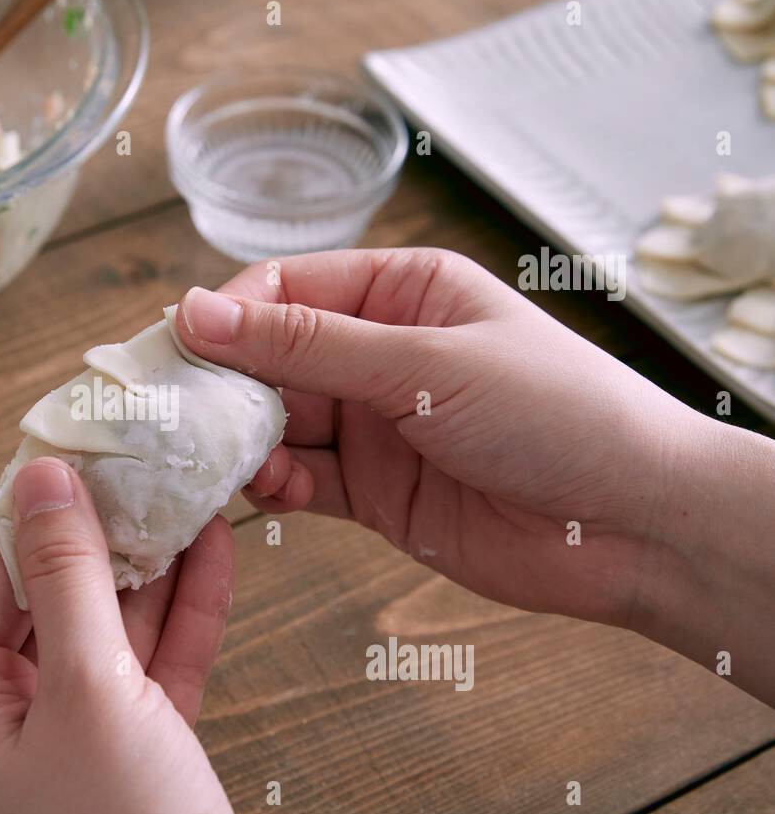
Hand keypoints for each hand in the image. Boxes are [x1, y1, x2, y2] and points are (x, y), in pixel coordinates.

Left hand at [0, 458, 239, 813]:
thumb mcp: (89, 691)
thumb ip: (67, 580)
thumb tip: (43, 479)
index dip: (40, 501)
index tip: (79, 436)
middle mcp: (9, 712)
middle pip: (57, 590)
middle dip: (110, 527)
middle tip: (146, 455)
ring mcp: (75, 727)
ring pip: (114, 620)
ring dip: (156, 559)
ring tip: (188, 486)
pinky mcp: (136, 742)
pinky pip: (156, 659)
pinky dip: (187, 608)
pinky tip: (214, 548)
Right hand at [176, 249, 774, 703]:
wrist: (632, 525)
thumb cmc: (557, 414)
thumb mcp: (425, 365)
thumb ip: (309, 345)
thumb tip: (200, 311)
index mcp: (403, 292)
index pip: (287, 288)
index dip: (229, 315)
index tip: (181, 349)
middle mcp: (381, 353)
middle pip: (271, 358)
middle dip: (228, 385)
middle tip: (182, 416)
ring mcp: (376, 425)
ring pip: (278, 424)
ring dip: (246, 442)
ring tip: (232, 463)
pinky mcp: (375, 493)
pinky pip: (302, 480)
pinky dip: (275, 487)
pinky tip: (272, 493)